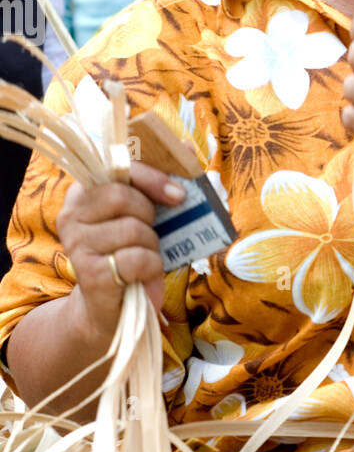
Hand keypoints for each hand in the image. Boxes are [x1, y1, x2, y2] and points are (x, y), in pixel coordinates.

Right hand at [57, 161, 184, 337]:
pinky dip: (151, 267)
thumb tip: (184, 145)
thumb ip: (161, 181)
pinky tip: (142, 275)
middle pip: (122, 196)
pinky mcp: (90, 273)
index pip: (116, 167)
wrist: (111, 307)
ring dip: (152, 245)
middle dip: (150, 214)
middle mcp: (72, 213)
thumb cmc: (131, 253)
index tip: (178, 193)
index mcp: (84, 191)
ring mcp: (77, 244)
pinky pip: (136, 259)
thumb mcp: (147, 216)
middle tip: (153, 231)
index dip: (151, 177)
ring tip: (144, 256)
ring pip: (133, 230)